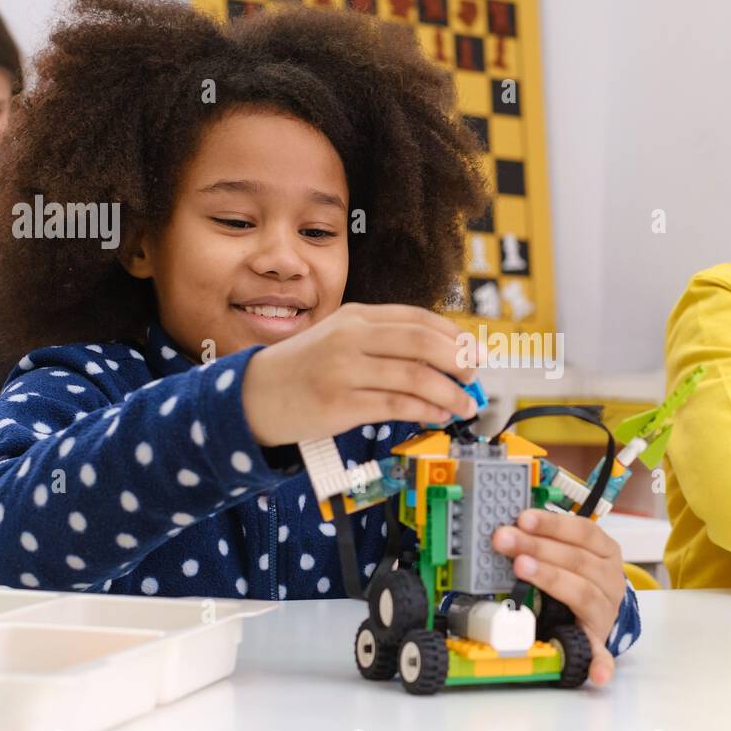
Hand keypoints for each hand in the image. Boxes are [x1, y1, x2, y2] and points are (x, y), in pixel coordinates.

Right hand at [241, 303, 479, 445]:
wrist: (253, 393)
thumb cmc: (306, 368)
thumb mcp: (341, 338)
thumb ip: (385, 342)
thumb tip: (445, 359)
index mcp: (356, 316)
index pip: (419, 319)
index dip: (455, 337)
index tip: (476, 353)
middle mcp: (352, 336)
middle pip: (424, 342)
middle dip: (459, 362)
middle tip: (475, 377)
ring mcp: (345, 369)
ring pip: (416, 376)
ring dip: (450, 393)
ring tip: (464, 405)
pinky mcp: (340, 403)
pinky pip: (397, 405)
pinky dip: (426, 410)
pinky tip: (438, 415)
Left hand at [492, 509, 625, 686]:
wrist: (603, 612)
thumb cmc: (580, 577)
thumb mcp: (573, 554)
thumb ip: (548, 541)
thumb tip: (509, 526)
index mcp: (605, 552)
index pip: (582, 532)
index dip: (552, 524)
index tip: (522, 518)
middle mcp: (610, 579)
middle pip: (576, 560)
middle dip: (536, 546)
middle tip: (504, 539)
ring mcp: (606, 611)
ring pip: (582, 593)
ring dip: (550, 578)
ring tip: (520, 567)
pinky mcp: (598, 640)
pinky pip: (601, 654)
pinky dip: (599, 663)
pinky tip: (595, 674)